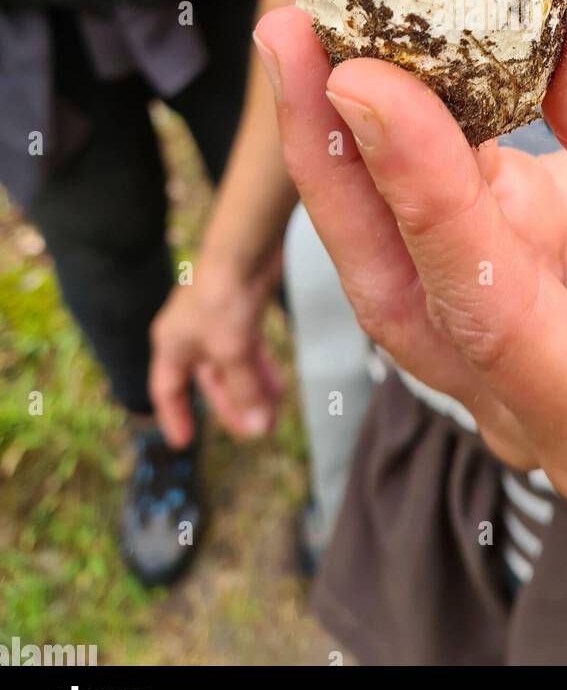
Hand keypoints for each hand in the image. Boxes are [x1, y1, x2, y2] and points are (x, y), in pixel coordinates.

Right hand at [150, 251, 283, 448]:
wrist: (245, 248)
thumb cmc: (223, 297)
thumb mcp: (232, 351)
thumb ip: (245, 390)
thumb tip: (259, 428)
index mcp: (172, 344)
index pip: (167, 389)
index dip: (175, 415)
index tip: (185, 441)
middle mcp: (189, 334)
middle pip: (208, 381)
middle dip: (232, 406)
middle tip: (256, 430)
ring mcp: (216, 322)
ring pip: (232, 366)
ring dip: (251, 390)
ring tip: (272, 413)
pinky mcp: (241, 311)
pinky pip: (248, 351)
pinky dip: (260, 369)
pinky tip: (277, 386)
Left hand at [253, 0, 566, 507]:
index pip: (491, 311)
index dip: (426, 198)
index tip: (369, 86)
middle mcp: (520, 407)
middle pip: (401, 291)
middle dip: (338, 167)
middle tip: (295, 44)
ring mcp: (482, 353)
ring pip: (382, 258)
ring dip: (336, 147)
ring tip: (298, 37)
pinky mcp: (467, 286)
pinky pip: (402, 216)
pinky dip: (374, 139)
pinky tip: (343, 57)